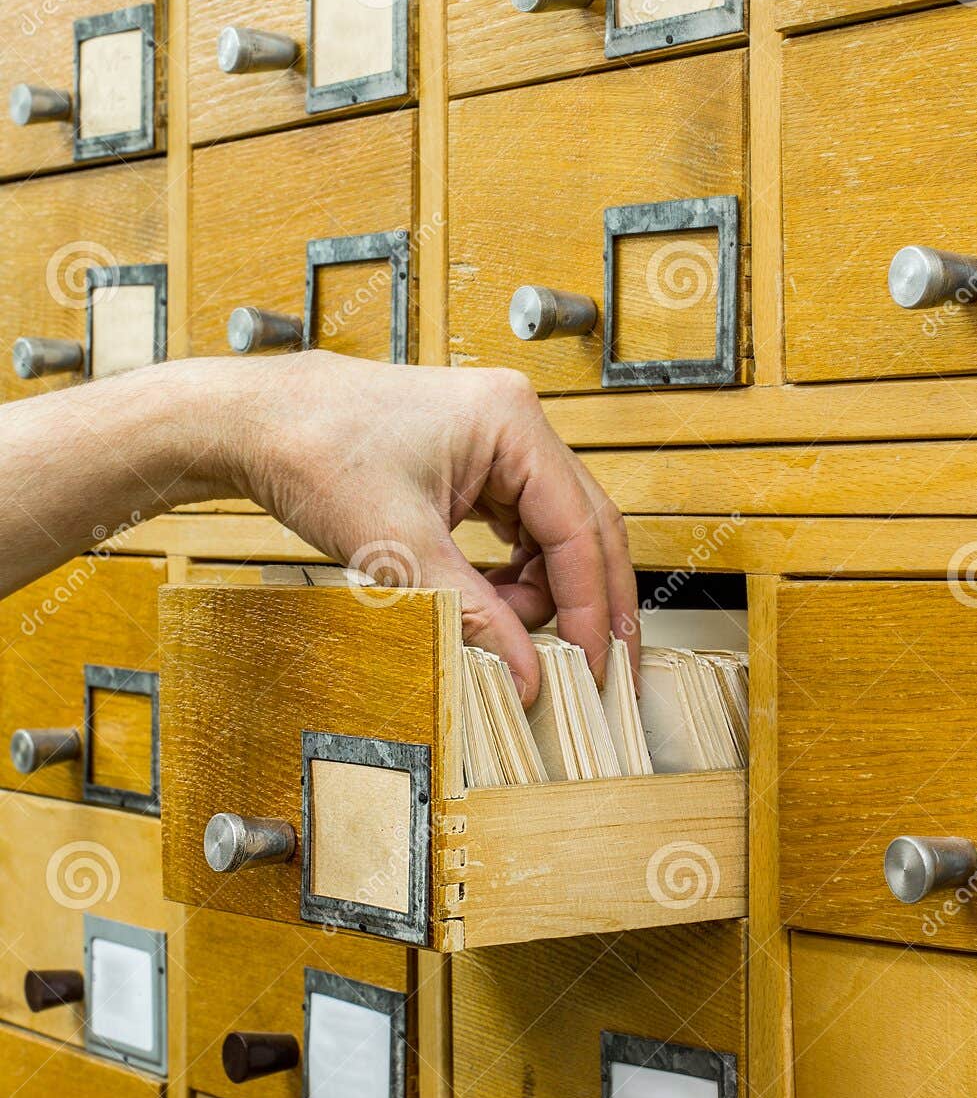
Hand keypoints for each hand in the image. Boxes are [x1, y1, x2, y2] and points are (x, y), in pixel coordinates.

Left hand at [227, 352, 638, 700]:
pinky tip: (490, 602)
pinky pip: (519, 524)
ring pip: (553, 530)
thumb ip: (473, 614)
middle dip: (586, 602)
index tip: (596, 666)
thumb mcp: (399, 547)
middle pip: (583, 526)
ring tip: (508, 634)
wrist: (256, 423)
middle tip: (598, 669)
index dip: (590, 607)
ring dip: (541, 590)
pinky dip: (512, 571)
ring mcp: (497, 438)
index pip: (580, 529)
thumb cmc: (315, 452)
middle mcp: (517, 421)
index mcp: (513, 422)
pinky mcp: (474, 459)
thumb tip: (525, 675)